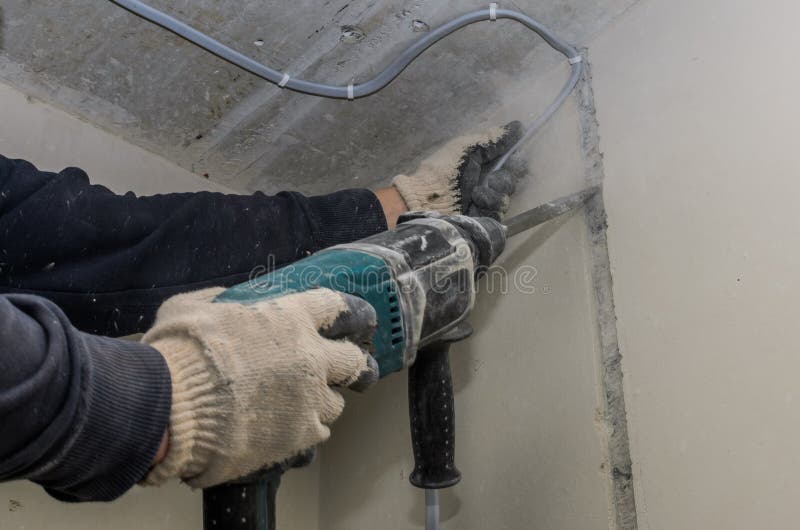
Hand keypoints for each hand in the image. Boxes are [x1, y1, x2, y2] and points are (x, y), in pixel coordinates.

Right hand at [141, 287, 377, 488]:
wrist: (172, 408)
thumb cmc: (179, 354)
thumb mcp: (191, 309)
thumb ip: (215, 301)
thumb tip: (222, 300)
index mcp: (291, 318)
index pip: (338, 307)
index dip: (347, 313)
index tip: (353, 320)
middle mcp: (311, 357)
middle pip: (354, 360)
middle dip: (350, 364)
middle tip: (340, 369)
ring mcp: (310, 399)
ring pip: (336, 403)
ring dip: (320, 402)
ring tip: (296, 406)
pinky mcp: (301, 436)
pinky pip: (317, 434)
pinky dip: (303, 433)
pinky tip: (283, 432)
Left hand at [392, 121, 526, 219]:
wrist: (429, 198)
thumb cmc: (446, 170)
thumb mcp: (467, 147)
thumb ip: (492, 138)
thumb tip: (519, 126)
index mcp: (484, 163)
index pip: (512, 162)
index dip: (516, 160)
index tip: (513, 157)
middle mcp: (487, 182)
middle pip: (512, 180)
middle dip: (505, 177)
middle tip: (492, 178)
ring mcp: (486, 202)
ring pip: (506, 196)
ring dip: (495, 192)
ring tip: (477, 192)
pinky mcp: (484, 219)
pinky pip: (498, 211)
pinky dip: (488, 204)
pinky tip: (475, 201)